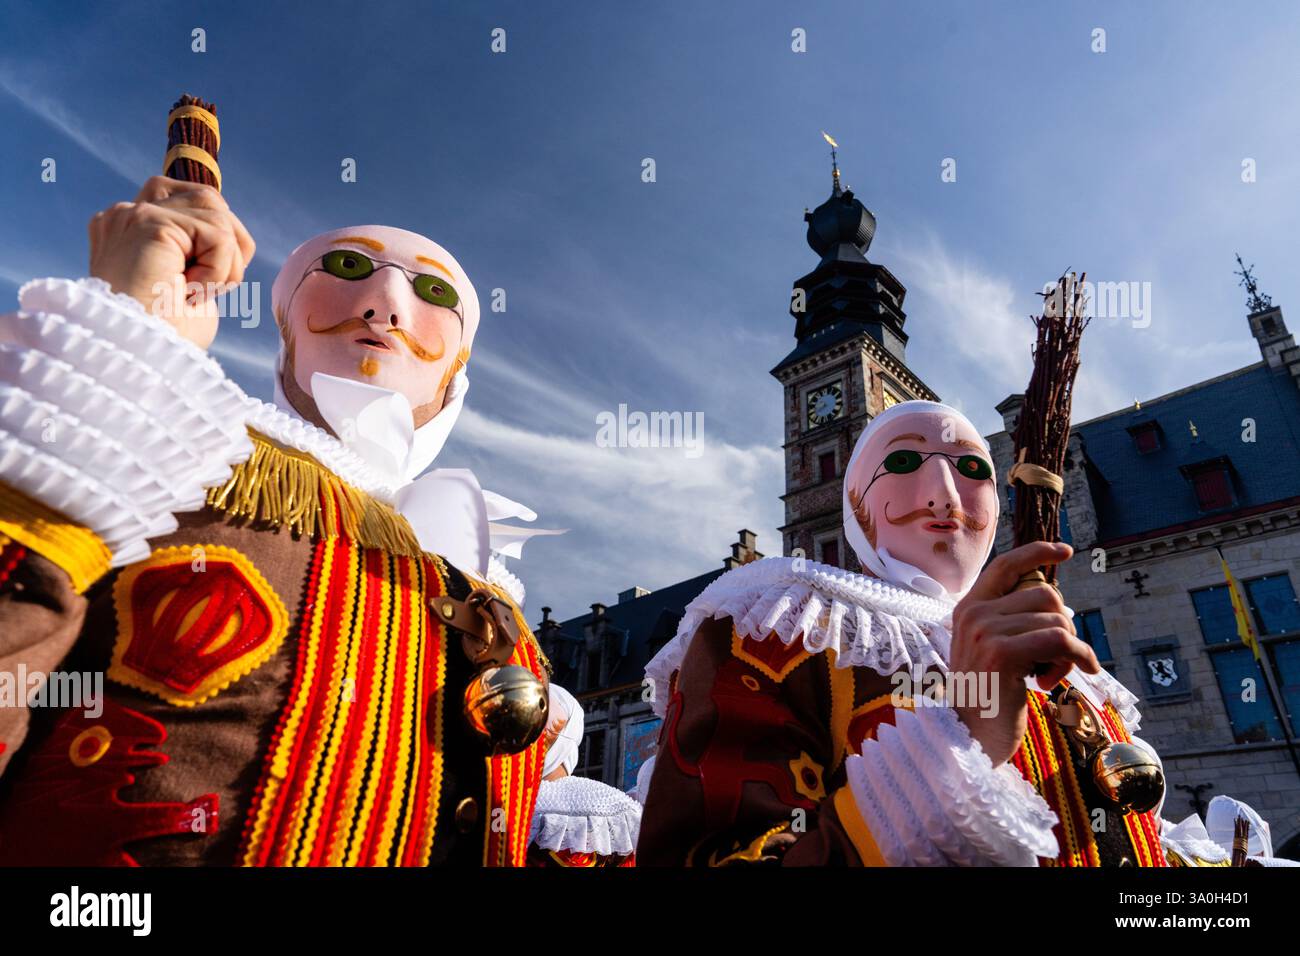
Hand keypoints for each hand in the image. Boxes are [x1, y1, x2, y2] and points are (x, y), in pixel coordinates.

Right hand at [88, 176, 254, 348]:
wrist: (139, 360)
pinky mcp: (149, 222)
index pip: (190, 202)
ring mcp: (134, 215)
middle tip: (209, 289)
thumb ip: (204, 256)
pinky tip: (193, 292)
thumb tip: (233, 241)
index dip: (217, 237)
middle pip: (208, 198)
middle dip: (229, 245)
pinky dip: (219, 270)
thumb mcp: (193, 291)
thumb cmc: (166, 340)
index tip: (201, 282)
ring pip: (217, 213)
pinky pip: (216, 233)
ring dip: (225, 262)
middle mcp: (127, 216)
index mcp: (132, 231)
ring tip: (199, 292)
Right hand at [948, 542, 1098, 766]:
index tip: (1066, 550)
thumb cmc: (989, 700)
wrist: (967, 739)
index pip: (1006, 565)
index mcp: (969, 608)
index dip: (1038, 552)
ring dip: (1070, 649)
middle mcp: (973, 613)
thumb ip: (1014, 623)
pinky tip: (1071, 677)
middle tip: (1057, 659)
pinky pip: (1059, 639)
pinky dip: (1078, 657)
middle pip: (1045, 594)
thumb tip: (1056, 603)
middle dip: (1064, 624)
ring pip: (1057, 618)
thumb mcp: (995, 651)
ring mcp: (983, 630)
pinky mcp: (1000, 651)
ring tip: (1053, 674)